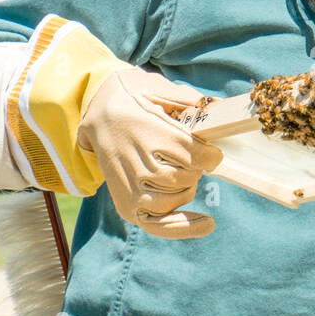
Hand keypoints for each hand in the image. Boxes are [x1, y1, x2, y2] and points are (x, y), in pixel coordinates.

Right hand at [77, 64, 223, 237]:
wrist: (96, 118)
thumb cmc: (132, 102)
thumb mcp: (157, 88)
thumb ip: (189, 99)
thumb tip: (218, 107)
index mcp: (147, 133)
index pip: (196, 155)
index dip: (210, 155)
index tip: (211, 152)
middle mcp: (138, 164)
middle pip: (189, 176)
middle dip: (196, 166)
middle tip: (182, 155)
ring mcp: (132, 189)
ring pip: (180, 195)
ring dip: (187, 186)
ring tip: (175, 170)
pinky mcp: (128, 207)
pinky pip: (160, 225)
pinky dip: (184, 227)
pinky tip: (207, 224)